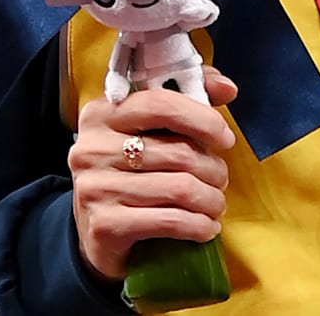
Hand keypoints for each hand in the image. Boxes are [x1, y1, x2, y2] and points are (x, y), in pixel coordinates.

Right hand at [69, 68, 237, 280]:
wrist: (96, 232)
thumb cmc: (131, 173)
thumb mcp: (150, 131)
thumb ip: (187, 100)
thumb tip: (227, 88)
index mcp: (102, 114)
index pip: (160, 104)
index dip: (203, 119)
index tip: (225, 139)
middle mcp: (92, 148)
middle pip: (177, 152)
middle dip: (213, 169)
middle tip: (221, 179)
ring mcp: (95, 188)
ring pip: (179, 188)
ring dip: (211, 200)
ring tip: (216, 204)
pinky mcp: (104, 225)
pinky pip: (169, 221)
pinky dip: (199, 226)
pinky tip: (207, 227)